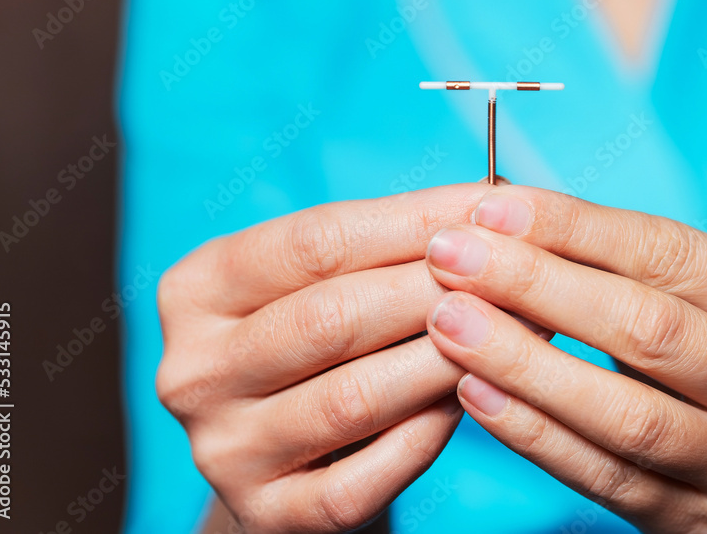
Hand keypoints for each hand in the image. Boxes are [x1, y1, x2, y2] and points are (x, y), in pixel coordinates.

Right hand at [156, 185, 490, 532]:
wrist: (291, 453)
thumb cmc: (322, 344)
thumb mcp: (323, 280)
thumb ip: (387, 244)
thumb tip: (491, 203)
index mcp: (197, 288)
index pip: (315, 241)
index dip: (413, 220)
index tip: (490, 206)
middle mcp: (194, 369)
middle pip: (333, 316)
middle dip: (436, 289)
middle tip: (512, 273)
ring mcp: (224, 449)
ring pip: (353, 397)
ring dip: (445, 359)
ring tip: (510, 331)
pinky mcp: (268, 513)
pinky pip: (363, 476)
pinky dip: (426, 434)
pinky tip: (472, 399)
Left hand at [423, 185, 706, 532]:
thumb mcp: (704, 299)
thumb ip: (622, 265)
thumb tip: (503, 222)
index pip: (668, 253)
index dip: (573, 227)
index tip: (489, 209)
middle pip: (648, 328)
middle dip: (537, 285)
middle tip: (451, 257)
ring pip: (624, 413)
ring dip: (524, 362)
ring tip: (449, 321)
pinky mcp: (700, 525)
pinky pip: (603, 477)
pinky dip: (533, 432)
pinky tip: (474, 393)